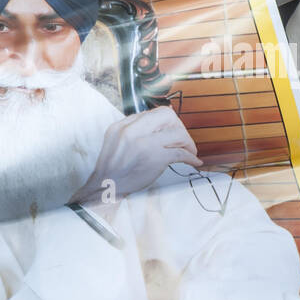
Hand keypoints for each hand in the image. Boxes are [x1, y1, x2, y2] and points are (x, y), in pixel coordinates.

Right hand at [71, 107, 200, 202]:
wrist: (106, 187)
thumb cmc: (113, 168)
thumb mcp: (116, 140)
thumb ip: (132, 130)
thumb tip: (155, 125)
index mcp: (123, 125)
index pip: (152, 112)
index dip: (167, 122)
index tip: (171, 132)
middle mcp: (133, 130)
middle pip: (167, 115)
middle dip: (179, 126)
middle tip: (182, 140)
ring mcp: (144, 143)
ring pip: (177, 133)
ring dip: (187, 142)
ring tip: (189, 151)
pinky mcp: (154, 158)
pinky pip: (180, 153)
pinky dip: (190, 157)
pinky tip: (193, 161)